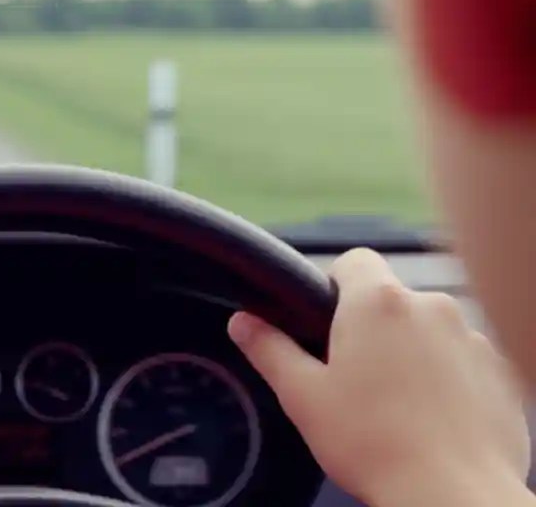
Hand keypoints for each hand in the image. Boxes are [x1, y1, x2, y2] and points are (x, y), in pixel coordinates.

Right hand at [228, 249, 530, 506]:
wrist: (453, 495)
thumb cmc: (373, 445)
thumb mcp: (303, 396)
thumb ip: (270, 349)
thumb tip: (242, 321)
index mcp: (377, 303)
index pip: (354, 260)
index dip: (334, 286)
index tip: (326, 324)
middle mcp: (431, 307)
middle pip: (392, 299)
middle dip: (372, 328)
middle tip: (353, 377)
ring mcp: (473, 338)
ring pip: (430, 330)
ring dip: (413, 352)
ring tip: (396, 405)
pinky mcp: (500, 372)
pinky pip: (464, 360)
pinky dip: (448, 379)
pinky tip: (432, 418)